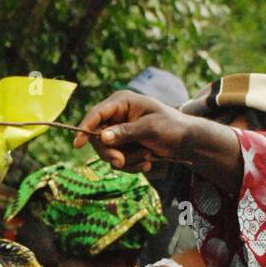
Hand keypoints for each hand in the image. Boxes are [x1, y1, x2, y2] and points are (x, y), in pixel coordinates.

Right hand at [74, 91, 192, 171]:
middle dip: (110, 152)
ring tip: (147, 158)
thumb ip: (125, 132)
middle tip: (120, 162)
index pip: (96, 114)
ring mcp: (119, 131)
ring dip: (126, 159)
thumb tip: (102, 137)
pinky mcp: (123, 145)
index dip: (85, 128)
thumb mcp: (149, 128)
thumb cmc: (172, 127)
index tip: (78, 144)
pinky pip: (117, 159)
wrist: (187, 141)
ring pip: (107, 151)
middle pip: (97, 137)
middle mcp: (116, 115)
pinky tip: (147, 163)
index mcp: (121, 102)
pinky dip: (131, 164)